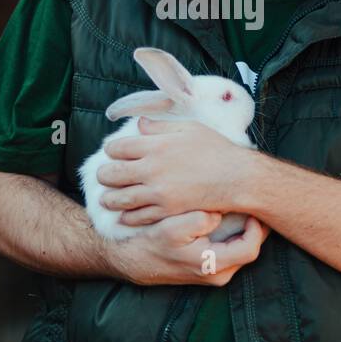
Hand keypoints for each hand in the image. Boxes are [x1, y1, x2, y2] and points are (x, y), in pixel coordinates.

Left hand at [97, 117, 253, 224]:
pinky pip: (136, 217)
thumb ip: (160, 126)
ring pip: (119, 199)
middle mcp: (151, 168)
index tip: (114, 153)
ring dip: (109, 198)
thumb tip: (139, 124)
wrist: (236, 178)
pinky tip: (126, 214)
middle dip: (104, 175)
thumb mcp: (189, 128)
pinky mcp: (165, 211)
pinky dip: (127, 216)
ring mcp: (157, 192)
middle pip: (110, 174)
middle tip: (105, 176)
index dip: (112, 150)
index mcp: (155, 145)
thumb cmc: (216, 149)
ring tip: (108, 198)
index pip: (116, 148)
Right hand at [109, 212, 270, 286]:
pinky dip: (234, 234)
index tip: (251, 208)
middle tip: (253, 203)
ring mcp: (214, 273)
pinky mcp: (209, 268)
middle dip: (255, 226)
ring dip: (245, 230)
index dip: (257, 227)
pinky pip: (231, 250)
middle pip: (250, 249)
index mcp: (213, 265)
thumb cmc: (152, 244)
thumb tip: (221, 211)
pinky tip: (229, 217)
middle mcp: (218, 274)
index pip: (250, 248)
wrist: (133, 261)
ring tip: (244, 207)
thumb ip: (200, 220)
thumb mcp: (172, 228)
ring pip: (241, 250)